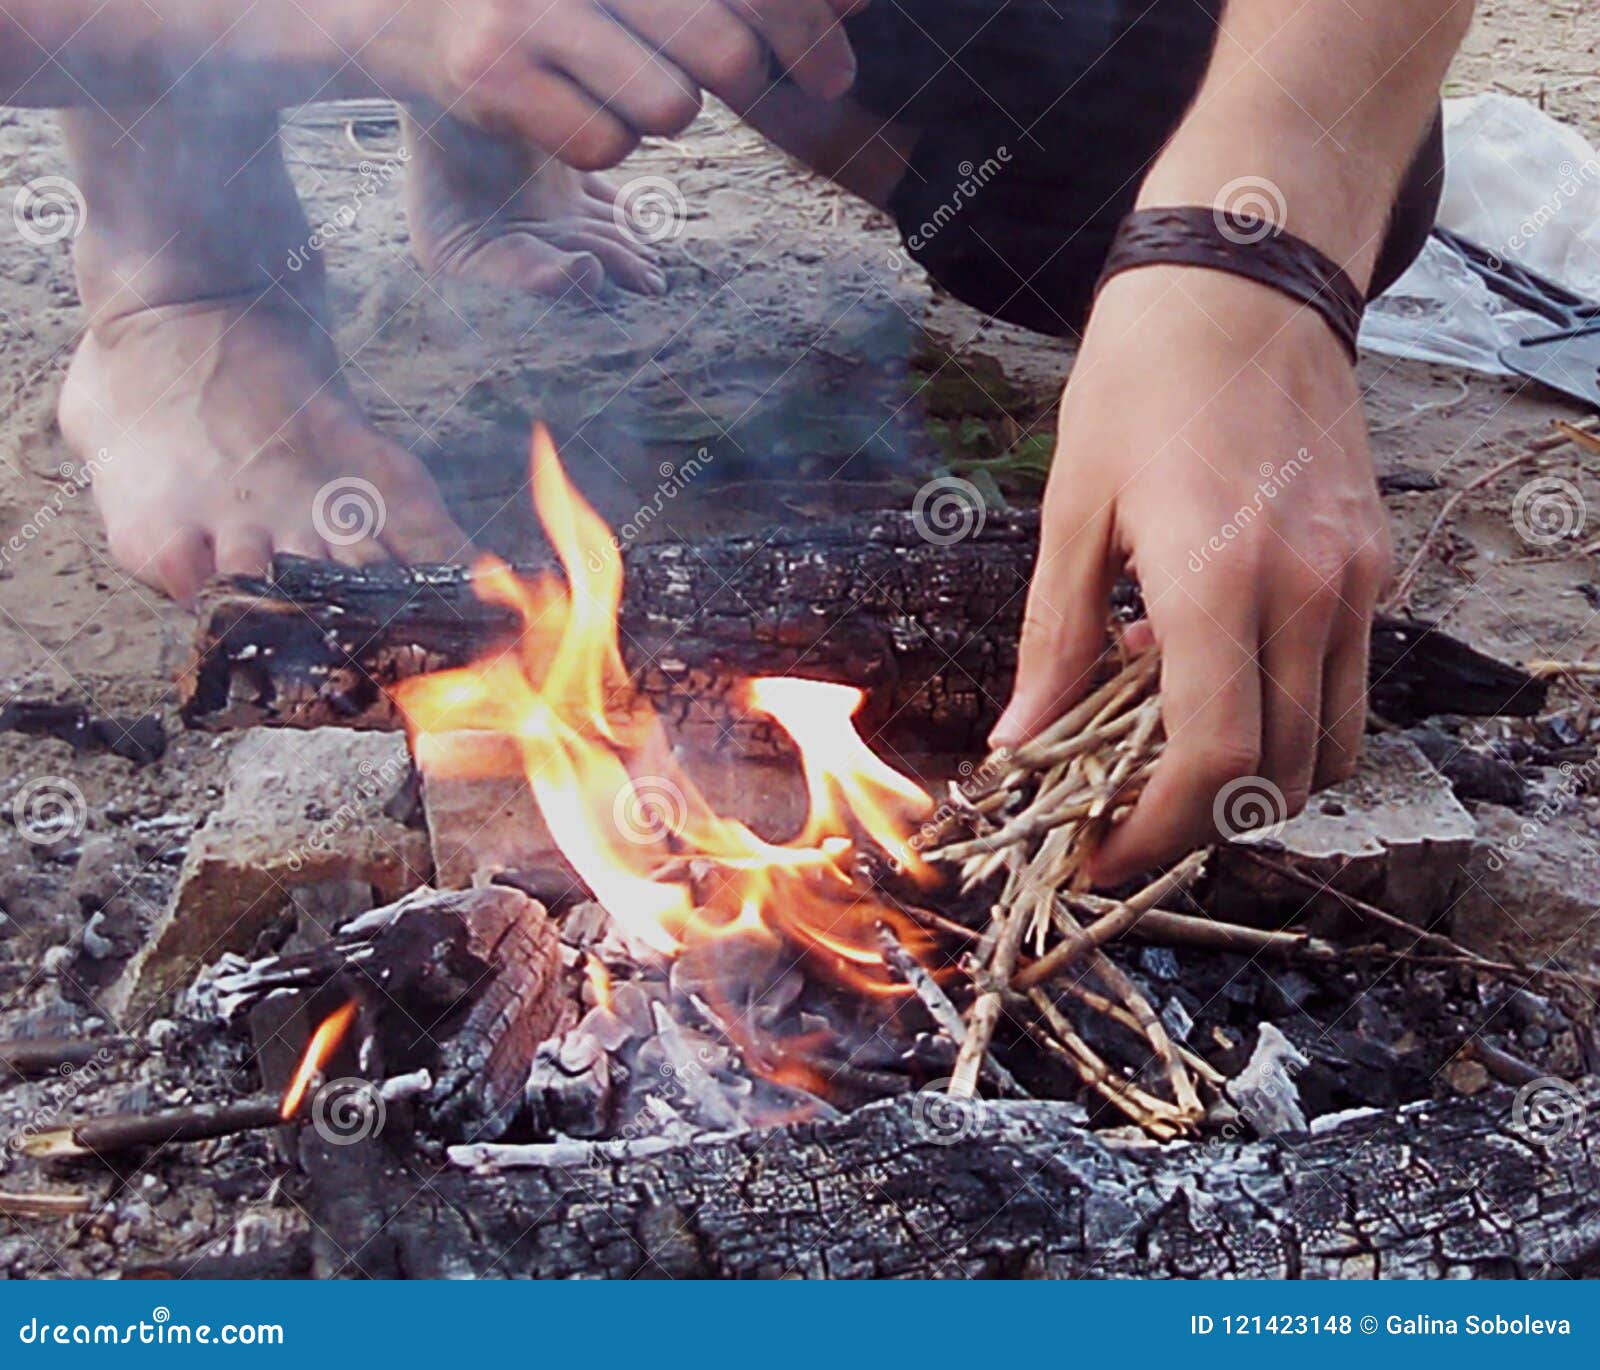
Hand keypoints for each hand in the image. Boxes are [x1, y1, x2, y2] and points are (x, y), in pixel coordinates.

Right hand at [366, 0, 863, 168]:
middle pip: (721, 51)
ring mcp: (529, 9)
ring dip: (661, 111)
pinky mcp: (490, 74)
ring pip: (668, 108)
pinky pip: (602, 144)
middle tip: (739, 83)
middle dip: (747, 79)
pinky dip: (603, 143)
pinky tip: (573, 110)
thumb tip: (856, 1)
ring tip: (622, 81)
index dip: (804, 30)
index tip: (836, 74)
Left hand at [992, 267, 1391, 885]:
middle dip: (1199, 823)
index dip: (1156, 832)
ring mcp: (1354, 580)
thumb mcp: (1071, 509)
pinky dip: (1286, 714)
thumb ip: (1052, 637)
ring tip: (1169, 750)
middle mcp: (1308, 593)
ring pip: (1329, 744)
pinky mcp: (1373, 563)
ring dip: (1254, 780)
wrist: (1244, 283)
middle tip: (1127, 820)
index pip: (1215, 762)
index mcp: (1218, 581)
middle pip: (1279, 775)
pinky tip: (1210, 668)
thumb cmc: (1140, 382)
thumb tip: (1016, 741)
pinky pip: (1345, 681)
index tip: (1104, 853)